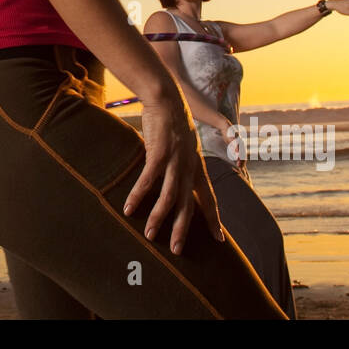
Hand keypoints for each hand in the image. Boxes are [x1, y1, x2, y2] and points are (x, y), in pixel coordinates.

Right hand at [125, 92, 224, 252]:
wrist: (166, 97)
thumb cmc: (172, 120)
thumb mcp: (182, 144)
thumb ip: (179, 162)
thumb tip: (171, 175)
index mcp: (197, 165)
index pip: (209, 197)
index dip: (214, 219)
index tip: (220, 238)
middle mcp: (189, 166)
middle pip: (189, 204)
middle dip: (184, 229)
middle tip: (179, 251)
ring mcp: (175, 161)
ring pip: (169, 197)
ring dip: (159, 218)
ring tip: (150, 236)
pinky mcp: (158, 153)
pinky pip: (148, 180)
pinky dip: (139, 195)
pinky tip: (128, 208)